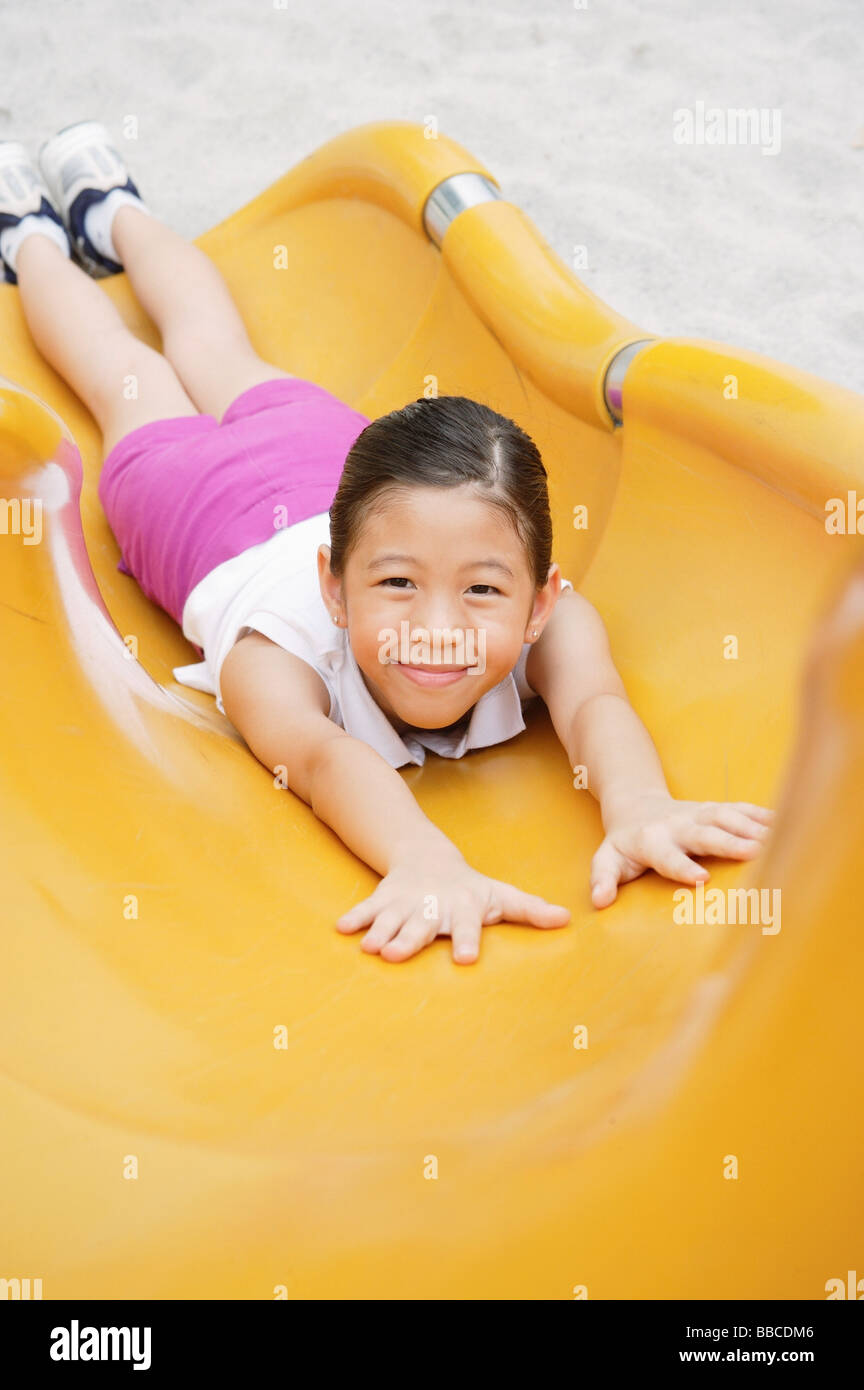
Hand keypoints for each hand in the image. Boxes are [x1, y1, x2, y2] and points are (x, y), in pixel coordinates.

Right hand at [336, 851, 570, 963]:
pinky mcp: (383, 900)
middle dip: (410, 940)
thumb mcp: (500, 896)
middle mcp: (432, 906)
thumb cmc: (471, 888)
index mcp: (463, 908)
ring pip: (392, 920)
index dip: (467, 940)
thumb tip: (567, 920)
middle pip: (422, 925)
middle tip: (398, 955)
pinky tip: (341, 928)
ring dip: (380, 932)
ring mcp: (405, 903)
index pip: (468, 926)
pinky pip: (366, 909)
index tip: (466, 959)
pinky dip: (354, 918)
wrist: (428, 857)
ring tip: (371, 948)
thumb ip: (530, 911)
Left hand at [590, 793, 775, 907]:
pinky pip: (740, 809)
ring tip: (779, 840)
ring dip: (752, 827)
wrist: (635, 805)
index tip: (701, 880)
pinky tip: (786, 823)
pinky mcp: (714, 808)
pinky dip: (762, 815)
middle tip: (756, 852)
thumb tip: (599, 902)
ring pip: (727, 817)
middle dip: (729, 841)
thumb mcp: (606, 860)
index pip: (667, 855)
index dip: (682, 867)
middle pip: (705, 833)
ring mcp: (698, 813)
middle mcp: (677, 825)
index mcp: (651, 842)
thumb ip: (603, 879)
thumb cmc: (623, 844)